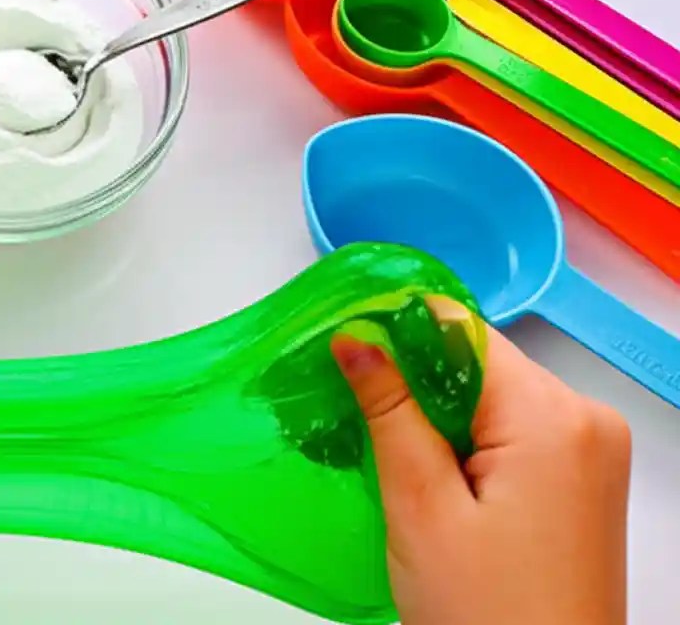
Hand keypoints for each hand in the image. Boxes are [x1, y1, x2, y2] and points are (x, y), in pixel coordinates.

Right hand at [332, 297, 630, 624]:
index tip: (340, 352)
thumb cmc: (489, 618)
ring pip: (489, 399)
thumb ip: (391, 412)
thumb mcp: (420, 509)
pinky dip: (463, 445)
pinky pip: (511, 433)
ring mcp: (588, 453)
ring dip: (432, 418)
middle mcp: (584, 422)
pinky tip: (425, 480)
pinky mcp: (580, 481)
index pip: (461, 331)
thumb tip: (359, 338)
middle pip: (477, 364)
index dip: (394, 333)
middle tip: (349, 418)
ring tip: (385, 461)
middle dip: (410, 384)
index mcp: (552, 419)